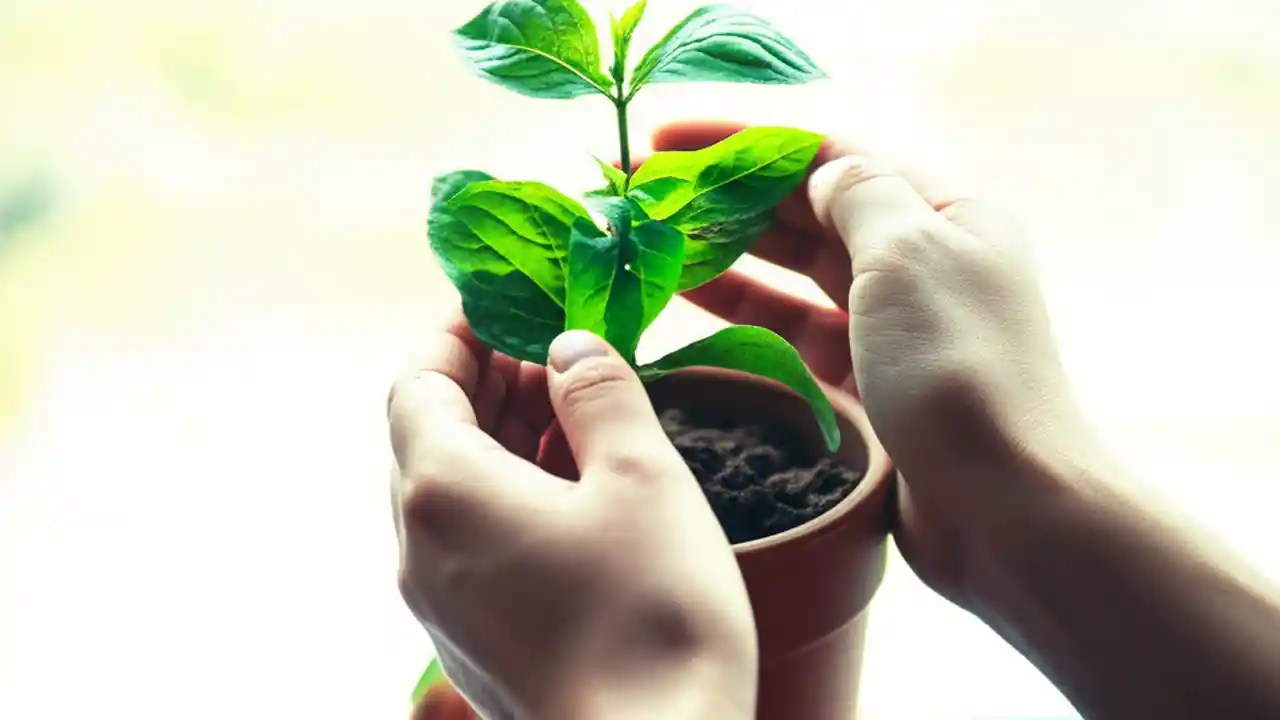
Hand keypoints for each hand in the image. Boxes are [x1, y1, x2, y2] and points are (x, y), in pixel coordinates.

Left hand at [388, 321, 756, 718]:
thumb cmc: (652, 615)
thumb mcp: (642, 475)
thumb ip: (600, 392)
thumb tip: (570, 347)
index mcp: (444, 491)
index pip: (418, 380)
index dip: (459, 332)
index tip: (508, 304)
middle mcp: (420, 544)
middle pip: (428, 432)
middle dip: (488, 381)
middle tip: (559, 353)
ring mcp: (439, 600)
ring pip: (450, 488)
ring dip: (503, 438)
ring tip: (579, 415)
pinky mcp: (471, 638)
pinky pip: (470, 539)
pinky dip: (509, 494)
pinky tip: (578, 492)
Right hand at [655, 120, 1089, 604]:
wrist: (1005, 507)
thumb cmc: (960, 368)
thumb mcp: (908, 253)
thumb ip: (855, 194)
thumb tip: (819, 170)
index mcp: (946, 213)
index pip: (830, 156)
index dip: (743, 144)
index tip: (664, 143)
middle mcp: (923, 261)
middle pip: (808, 212)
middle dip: (725, 198)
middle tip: (641, 196)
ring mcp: (894, 326)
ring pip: (795, 275)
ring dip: (726, 255)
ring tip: (651, 246)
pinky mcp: (870, 383)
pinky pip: (794, 334)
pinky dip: (745, 317)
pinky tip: (690, 308)